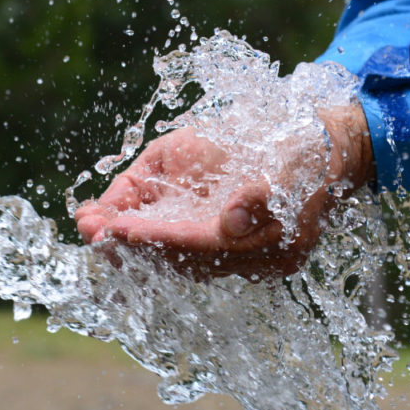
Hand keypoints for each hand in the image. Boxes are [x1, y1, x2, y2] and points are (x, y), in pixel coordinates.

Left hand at [75, 104, 373, 278]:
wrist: (322, 150)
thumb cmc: (305, 152)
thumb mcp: (293, 164)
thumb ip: (262, 195)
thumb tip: (229, 222)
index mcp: (269, 244)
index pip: (202, 246)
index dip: (159, 238)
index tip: (118, 229)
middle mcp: (245, 255)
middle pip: (179, 259)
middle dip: (131, 247)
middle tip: (88, 230)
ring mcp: (231, 249)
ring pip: (170, 255)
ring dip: (126, 243)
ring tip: (87, 223)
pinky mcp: (216, 236)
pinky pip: (172, 243)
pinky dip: (136, 233)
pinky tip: (103, 219)